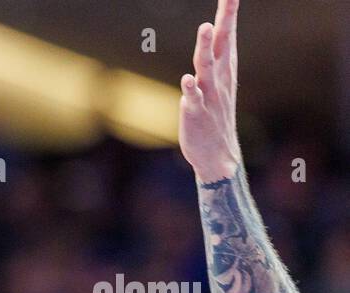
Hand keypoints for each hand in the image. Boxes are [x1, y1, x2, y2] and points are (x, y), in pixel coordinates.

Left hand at [178, 0, 242, 182]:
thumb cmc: (215, 115)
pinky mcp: (196, 115)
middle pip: (221, 45)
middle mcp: (218, 79)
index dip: (229, 14)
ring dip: (205, 48)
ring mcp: (208, 96)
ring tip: (204, 28)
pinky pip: (193, 100)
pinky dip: (190, 90)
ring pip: (206, 68)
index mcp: (224, 69)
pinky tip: (186, 80)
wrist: (217, 155)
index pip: (227, 36)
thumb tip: (212, 31)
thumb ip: (214, 57)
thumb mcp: (218, 82)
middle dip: (224, 21)